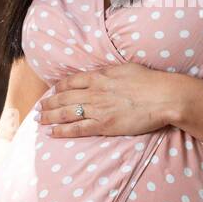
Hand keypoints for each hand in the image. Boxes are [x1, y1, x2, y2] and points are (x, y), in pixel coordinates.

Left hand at [37, 63, 177, 137]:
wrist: (163, 96)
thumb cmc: (150, 82)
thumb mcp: (126, 68)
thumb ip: (111, 72)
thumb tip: (104, 74)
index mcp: (100, 76)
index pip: (72, 81)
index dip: (59, 87)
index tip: (52, 91)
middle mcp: (94, 91)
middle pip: (64, 97)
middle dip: (48, 103)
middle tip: (39, 108)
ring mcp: (98, 108)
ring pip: (66, 112)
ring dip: (50, 116)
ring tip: (40, 120)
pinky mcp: (104, 124)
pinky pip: (77, 128)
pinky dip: (62, 130)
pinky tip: (51, 132)